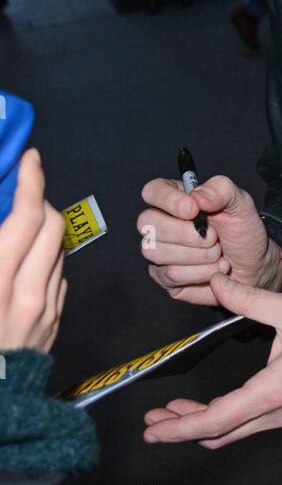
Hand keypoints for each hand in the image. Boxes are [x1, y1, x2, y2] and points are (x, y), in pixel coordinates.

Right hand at [0, 149, 67, 352]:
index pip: (27, 218)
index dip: (31, 181)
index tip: (30, 160)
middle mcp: (26, 294)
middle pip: (54, 226)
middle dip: (40, 203)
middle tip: (20, 198)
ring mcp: (45, 311)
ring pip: (59, 249)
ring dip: (44, 231)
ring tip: (19, 231)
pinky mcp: (53, 325)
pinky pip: (58, 278)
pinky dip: (46, 261)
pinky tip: (24, 265)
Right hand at [138, 174, 281, 307]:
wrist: (253, 267)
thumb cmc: (242, 231)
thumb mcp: (240, 203)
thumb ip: (221, 190)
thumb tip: (197, 196)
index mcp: (176, 198)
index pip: (152, 191)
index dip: (169, 200)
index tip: (194, 210)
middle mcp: (161, 223)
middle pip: (148, 223)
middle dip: (187, 234)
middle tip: (214, 238)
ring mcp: (159, 251)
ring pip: (158, 252)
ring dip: (197, 255)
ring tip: (217, 254)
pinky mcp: (164, 277)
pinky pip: (170, 275)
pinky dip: (199, 273)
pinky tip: (212, 270)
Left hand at [142, 274, 281, 447]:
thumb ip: (249, 300)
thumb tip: (218, 285)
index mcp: (272, 393)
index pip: (214, 420)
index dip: (178, 427)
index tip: (153, 428)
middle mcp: (278, 415)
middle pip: (219, 435)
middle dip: (181, 430)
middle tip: (155, 423)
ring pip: (237, 433)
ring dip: (205, 424)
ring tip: (181, 413)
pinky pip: (256, 426)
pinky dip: (229, 420)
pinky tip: (225, 404)